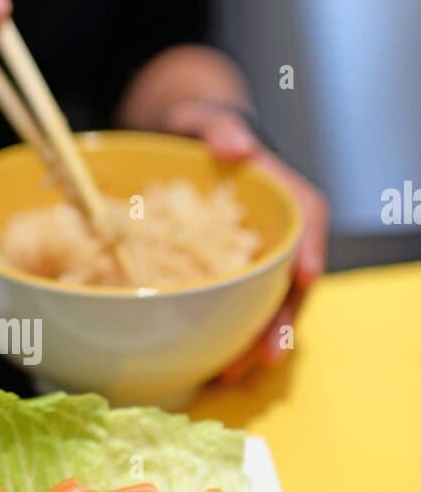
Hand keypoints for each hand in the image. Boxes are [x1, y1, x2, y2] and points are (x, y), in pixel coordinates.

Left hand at [155, 96, 328, 381]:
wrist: (180, 149)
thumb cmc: (198, 131)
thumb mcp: (201, 119)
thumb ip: (218, 127)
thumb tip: (238, 144)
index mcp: (282, 191)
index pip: (308, 217)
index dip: (310, 248)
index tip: (306, 276)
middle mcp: (279, 232)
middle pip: (294, 278)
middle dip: (284, 318)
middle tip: (267, 352)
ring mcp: (259, 259)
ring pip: (271, 304)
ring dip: (257, 340)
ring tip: (236, 372)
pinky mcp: (235, 278)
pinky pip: (242, 310)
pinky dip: (232, 338)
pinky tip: (215, 365)